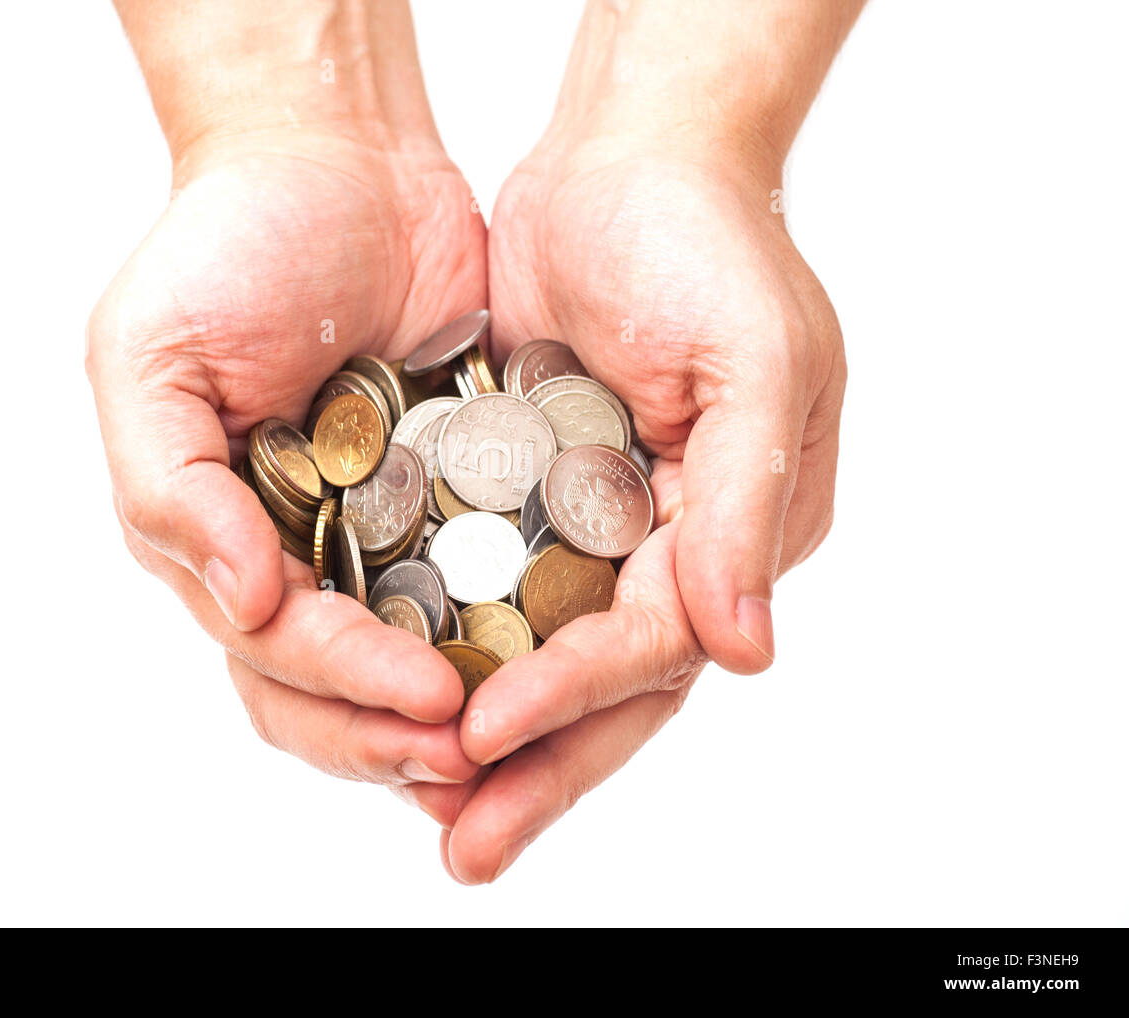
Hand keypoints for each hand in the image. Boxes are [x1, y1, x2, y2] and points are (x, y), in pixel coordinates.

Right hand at [88, 0, 485, 790]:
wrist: (339, 159)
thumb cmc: (226, 247)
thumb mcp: (151, 356)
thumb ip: (172, 488)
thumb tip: (240, 602)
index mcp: (223, 541)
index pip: (278, 656)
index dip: (349, 691)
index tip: (430, 701)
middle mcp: (303, 555)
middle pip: (340, 692)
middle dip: (399, 738)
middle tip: (476, 757)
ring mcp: (384, 531)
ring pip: (416, 658)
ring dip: (461, 713)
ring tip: (521, 738)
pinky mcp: (463, 494)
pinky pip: (490, 579)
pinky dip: (516, 628)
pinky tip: (563, 658)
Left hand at [410, 0, 850, 880]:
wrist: (630, 161)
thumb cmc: (708, 244)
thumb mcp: (756, 360)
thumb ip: (743, 506)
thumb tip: (745, 654)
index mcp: (734, 529)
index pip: (652, 644)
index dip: (571, 696)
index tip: (484, 733)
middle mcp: (668, 546)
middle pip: (602, 684)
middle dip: (535, 770)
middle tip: (466, 851)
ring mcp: (596, 526)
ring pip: (539, 654)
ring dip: (488, 733)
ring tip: (425, 808)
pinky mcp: (529, 493)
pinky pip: (489, 587)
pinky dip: (454, 645)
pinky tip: (399, 696)